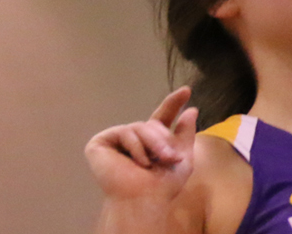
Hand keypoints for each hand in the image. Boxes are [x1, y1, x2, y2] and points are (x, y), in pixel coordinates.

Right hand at [85, 87, 199, 205]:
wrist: (145, 199)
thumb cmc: (162, 185)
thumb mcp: (182, 157)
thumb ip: (185, 133)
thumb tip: (191, 110)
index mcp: (150, 142)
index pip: (161, 118)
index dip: (172, 104)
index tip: (186, 91)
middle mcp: (132, 139)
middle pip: (151, 123)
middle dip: (164, 138)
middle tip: (171, 157)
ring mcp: (115, 140)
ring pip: (139, 126)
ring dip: (153, 144)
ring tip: (158, 160)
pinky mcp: (100, 144)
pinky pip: (124, 132)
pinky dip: (136, 147)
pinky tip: (138, 163)